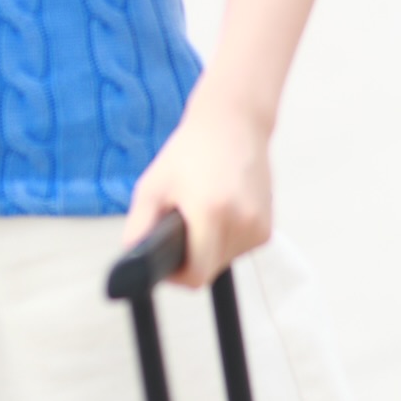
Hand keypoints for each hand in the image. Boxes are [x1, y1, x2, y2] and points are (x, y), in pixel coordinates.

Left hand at [122, 77, 272, 288]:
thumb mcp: (152, 186)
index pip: (196, 275)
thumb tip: (132, 261)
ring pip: (225, 260)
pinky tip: (218, 211)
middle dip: (191, 257)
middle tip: (179, 226)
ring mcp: (259, 226)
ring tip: (200, 212)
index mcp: (211, 212)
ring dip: (209, 248)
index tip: (167, 262)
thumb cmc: (190, 152)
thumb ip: (139, 227)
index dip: (177, 275)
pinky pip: (239, 248)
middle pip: (210, 269)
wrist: (233, 124)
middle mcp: (242, 222)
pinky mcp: (268, 226)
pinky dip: (225, 239)